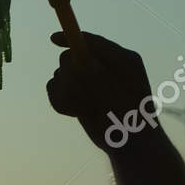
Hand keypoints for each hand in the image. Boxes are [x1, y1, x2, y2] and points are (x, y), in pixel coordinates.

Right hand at [45, 30, 157, 152]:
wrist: (131, 146)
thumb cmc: (127, 117)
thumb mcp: (109, 87)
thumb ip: (87, 69)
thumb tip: (69, 60)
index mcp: (121, 59)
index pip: (90, 41)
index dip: (70, 38)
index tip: (53, 39)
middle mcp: (106, 68)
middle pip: (73, 57)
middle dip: (70, 73)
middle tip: (81, 91)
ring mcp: (94, 83)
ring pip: (63, 75)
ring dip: (66, 90)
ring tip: (81, 107)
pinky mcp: (84, 98)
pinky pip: (60, 90)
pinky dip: (62, 100)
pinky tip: (74, 112)